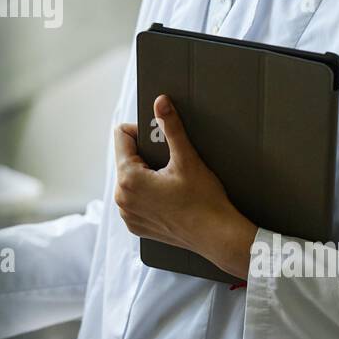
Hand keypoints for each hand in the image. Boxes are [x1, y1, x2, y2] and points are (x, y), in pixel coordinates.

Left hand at [113, 94, 257, 278]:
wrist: (217, 236)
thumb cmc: (204, 201)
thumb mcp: (187, 159)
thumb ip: (171, 128)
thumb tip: (160, 102)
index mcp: (128, 179)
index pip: (121, 137)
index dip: (141, 131)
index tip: (160, 139)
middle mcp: (121, 198)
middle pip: (125, 159)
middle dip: (144, 155)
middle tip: (170, 162)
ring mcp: (127, 215)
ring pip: (129, 179)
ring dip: (145, 174)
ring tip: (170, 181)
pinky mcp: (135, 225)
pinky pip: (133, 199)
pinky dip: (146, 193)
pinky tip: (167, 196)